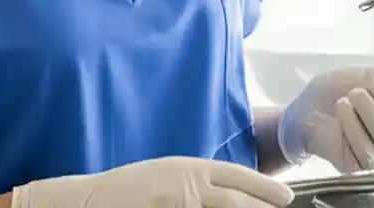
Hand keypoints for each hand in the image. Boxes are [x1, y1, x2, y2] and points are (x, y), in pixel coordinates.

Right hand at [12, 155, 293, 207]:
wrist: (87, 200)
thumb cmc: (131, 189)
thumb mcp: (170, 175)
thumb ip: (199, 181)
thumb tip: (232, 192)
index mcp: (190, 168)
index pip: (237, 177)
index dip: (264, 187)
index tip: (286, 196)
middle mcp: (187, 185)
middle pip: (235, 199)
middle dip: (263, 207)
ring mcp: (177, 205)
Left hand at [277, 63, 373, 172]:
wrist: (301, 112)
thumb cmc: (331, 93)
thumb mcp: (358, 75)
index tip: (370, 80)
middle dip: (372, 104)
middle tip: (354, 93)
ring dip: (361, 117)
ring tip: (342, 103)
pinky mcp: (357, 167)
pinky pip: (366, 157)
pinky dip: (353, 134)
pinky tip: (340, 120)